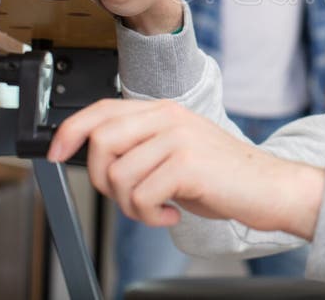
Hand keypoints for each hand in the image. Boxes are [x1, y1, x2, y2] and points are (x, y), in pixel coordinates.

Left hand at [47, 99, 324, 238]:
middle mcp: (169, 117)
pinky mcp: (186, 163)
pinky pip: (140, 195)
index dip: (71, 131)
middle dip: (101, 180)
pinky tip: (171, 213)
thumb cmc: (223, 176)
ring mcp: (178, 137)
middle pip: (101, 141)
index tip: (54, 153)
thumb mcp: (177, 152)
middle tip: (129, 197)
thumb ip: (142, 147)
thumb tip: (96, 159)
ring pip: (117, 175)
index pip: (103, 109)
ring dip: (131, 205)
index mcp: (164, 110)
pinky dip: (149, 215)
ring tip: (158, 207)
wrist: (270, 186)